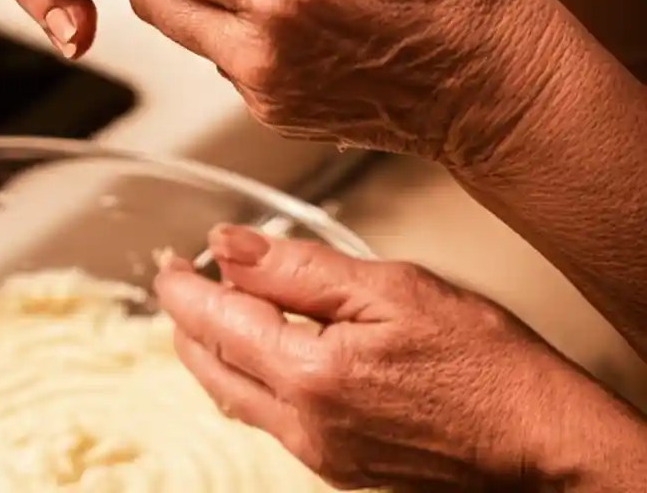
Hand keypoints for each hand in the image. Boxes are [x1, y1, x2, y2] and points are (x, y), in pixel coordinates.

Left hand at [154, 226, 646, 490]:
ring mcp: (317, 451)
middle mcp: (302, 424)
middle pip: (211, 367)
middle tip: (180, 281)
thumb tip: (229, 246)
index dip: (182, 289)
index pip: (215, 323)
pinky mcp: (336, 463)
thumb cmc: (487, 367)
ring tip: (212, 308)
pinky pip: (267, 417)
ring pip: (234, 396)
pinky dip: (248, 377)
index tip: (167, 265)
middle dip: (186, 322)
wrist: (543, 445)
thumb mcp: (393, 289)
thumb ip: (299, 269)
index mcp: (310, 375)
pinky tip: (260, 353)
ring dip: (213, 351)